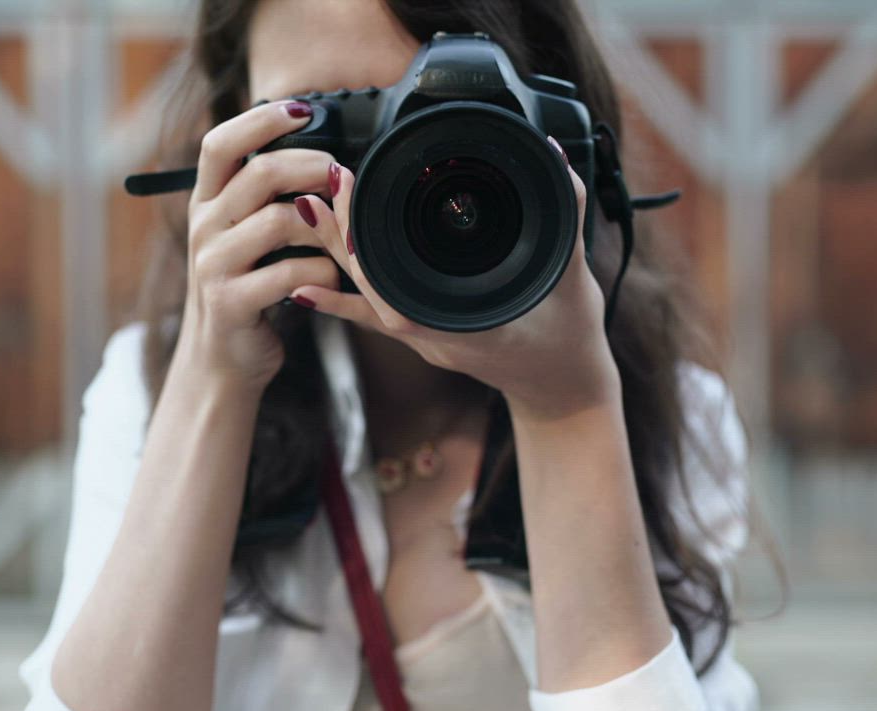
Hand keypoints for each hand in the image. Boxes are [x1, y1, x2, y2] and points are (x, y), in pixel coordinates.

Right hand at [176, 100, 345, 392]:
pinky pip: (289, 272)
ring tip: (343, 240)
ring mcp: (213, 265)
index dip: (262, 120)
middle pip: (260, 173)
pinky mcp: (231, 302)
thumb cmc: (248, 290)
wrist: (223, 361)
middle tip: (343, 178)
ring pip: (281, 221)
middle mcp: (204, 227)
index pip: (221, 143)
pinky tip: (332, 280)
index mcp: (207, 203)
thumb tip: (325, 161)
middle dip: (313, 168)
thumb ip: (267, 200)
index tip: (304, 109)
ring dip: (327, 227)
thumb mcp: (246, 238)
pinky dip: (323, 273)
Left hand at [289, 141, 620, 420]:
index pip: (393, 287)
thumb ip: (565, 210)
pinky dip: (340, 299)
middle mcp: (432, 334)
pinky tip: (304, 288)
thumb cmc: (568, 338)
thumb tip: (553, 155)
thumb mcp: (573, 271)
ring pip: (366, 295)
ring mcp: (423, 338)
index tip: (348, 193)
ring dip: (336, 252)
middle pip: (368, 283)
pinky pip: (373, 315)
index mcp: (463, 323)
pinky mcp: (423, 335)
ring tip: (307, 209)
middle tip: (321, 184)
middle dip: (341, 232)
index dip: (362, 244)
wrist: (561, 390)